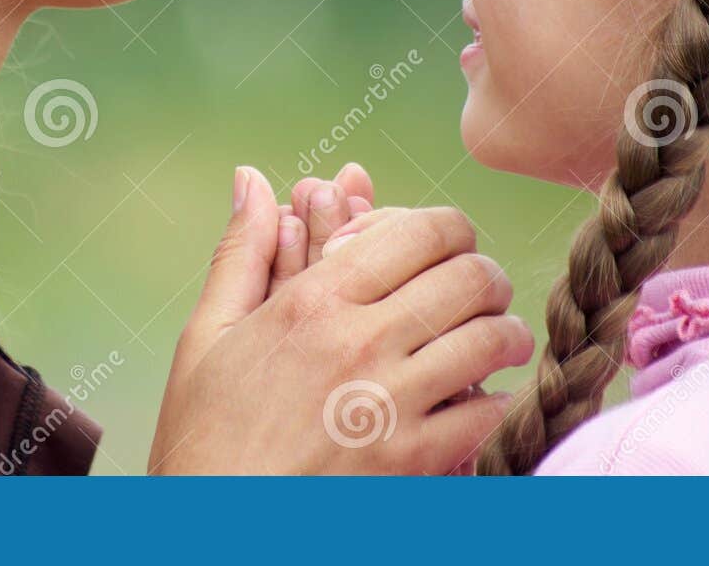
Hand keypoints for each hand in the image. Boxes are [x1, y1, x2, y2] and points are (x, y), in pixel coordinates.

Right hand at [150, 166, 532, 474]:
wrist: (209, 529)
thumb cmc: (203, 434)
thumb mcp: (206, 336)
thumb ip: (243, 252)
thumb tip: (252, 179)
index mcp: (312, 300)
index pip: (419, 232)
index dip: (451, 229)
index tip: (450, 246)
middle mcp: (357, 341)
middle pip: (467, 277)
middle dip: (486, 276)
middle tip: (482, 291)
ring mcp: (388, 402)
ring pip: (490, 339)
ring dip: (505, 334)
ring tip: (497, 340)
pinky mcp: (409, 461)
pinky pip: (485, 414)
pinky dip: (497, 403)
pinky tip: (484, 402)